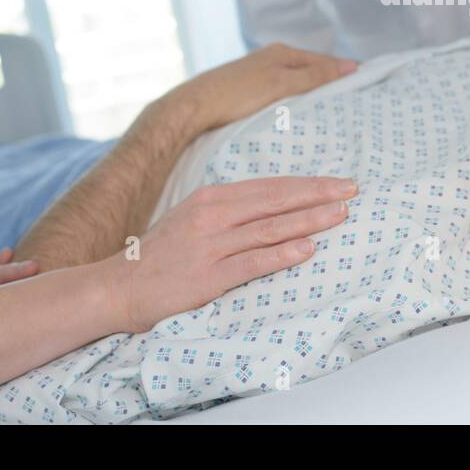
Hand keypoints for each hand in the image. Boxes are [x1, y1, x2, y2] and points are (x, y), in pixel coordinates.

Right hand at [95, 176, 355, 333]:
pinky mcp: (207, 277)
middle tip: (351, 190)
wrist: (117, 287)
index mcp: (211, 198)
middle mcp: (212, 216)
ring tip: (340, 215)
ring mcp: (209, 246)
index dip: (306, 184)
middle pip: (276, 200)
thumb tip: (273, 207)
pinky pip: (252, 263)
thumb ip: (230, 212)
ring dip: (309, 220)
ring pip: (269, 228)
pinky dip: (281, 254)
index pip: (270, 186)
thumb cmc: (160, 256)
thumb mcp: (193, 220)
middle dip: (317, 194)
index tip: (337, 182)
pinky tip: (307, 249)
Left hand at [164, 43, 357, 133]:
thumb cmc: (236, 94)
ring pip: (294, 78)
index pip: (323, 60)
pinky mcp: (246, 88)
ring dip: (312, 87)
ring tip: (331, 102)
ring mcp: (257, 72)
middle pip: (309, 67)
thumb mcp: (281, 84)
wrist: (193, 107)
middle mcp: (270, 58)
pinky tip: (297, 106)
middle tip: (354, 93)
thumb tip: (348, 65)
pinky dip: (295, 94)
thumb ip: (314, 76)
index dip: (344, 69)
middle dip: (330, 77)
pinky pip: (281, 88)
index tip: (366, 78)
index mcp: (281, 53)